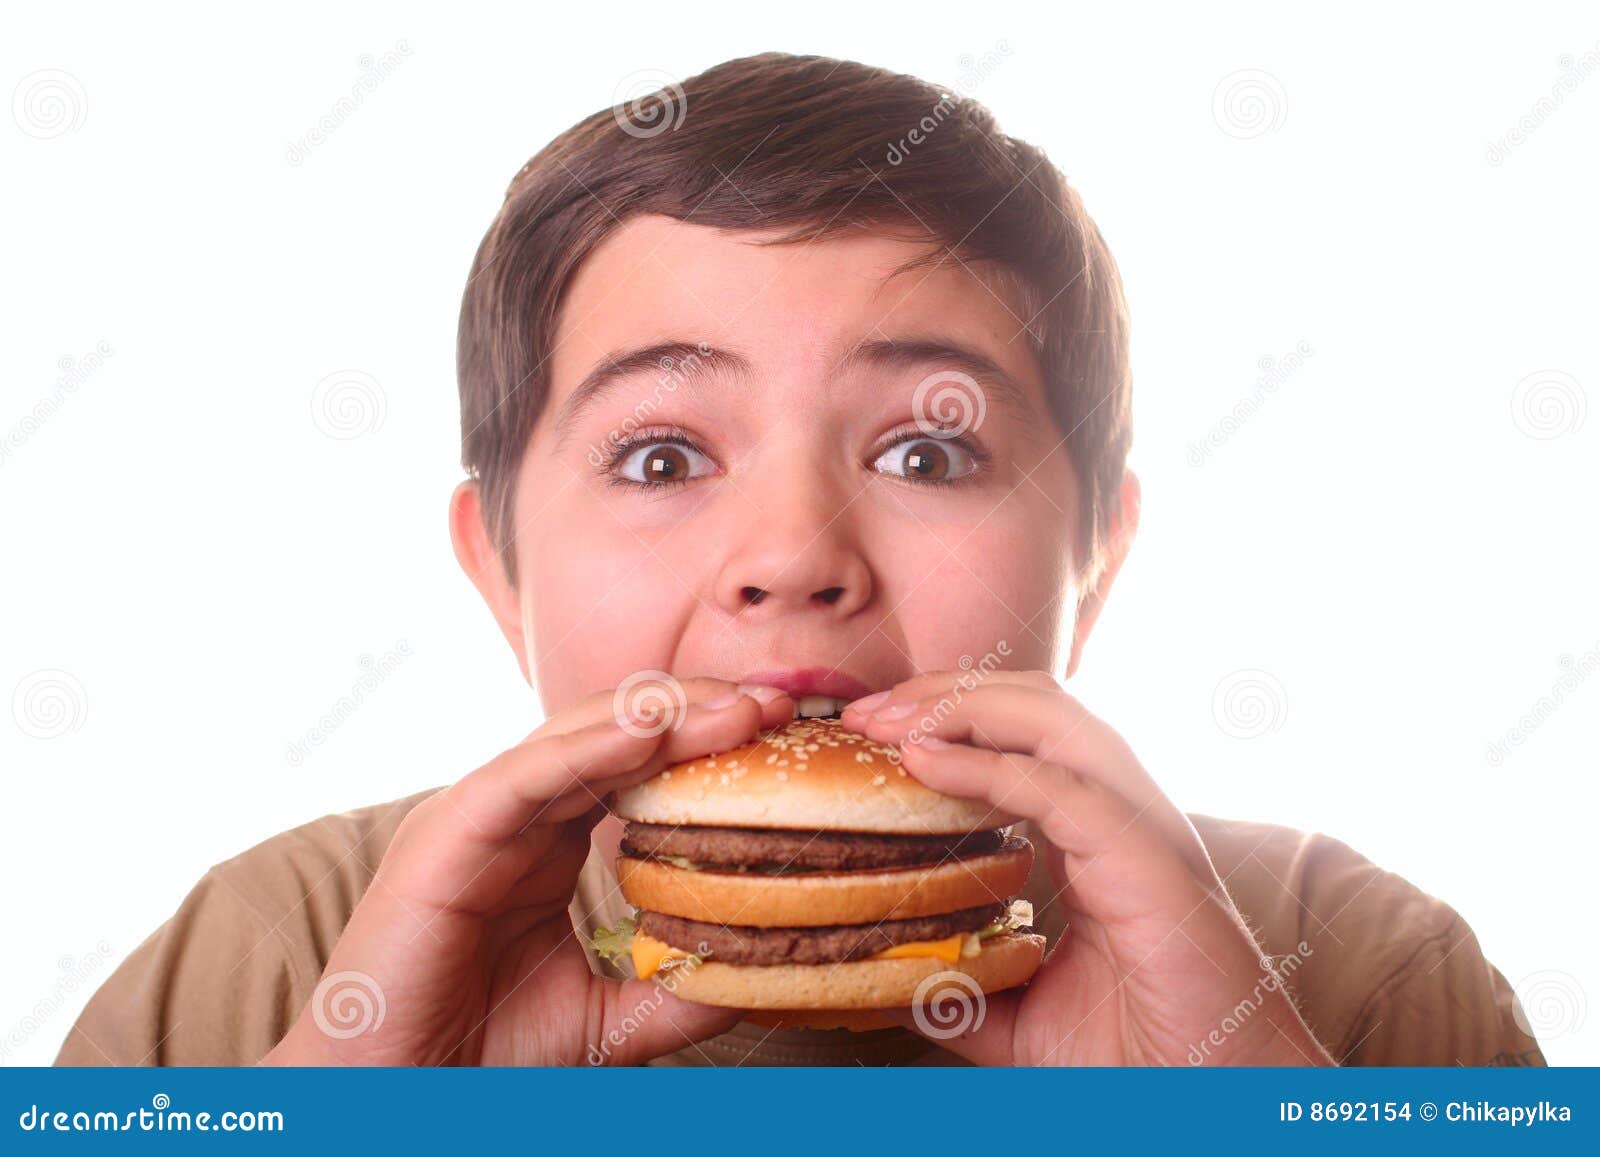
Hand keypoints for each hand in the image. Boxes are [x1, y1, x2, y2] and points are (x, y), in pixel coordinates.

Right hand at [261, 679, 793, 1065]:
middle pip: (615, 731)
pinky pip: (527, 775)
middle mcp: (514, 812)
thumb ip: (672, 992)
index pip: (636, 762)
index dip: (708, 739)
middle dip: (700, 709)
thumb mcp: (605, 1019)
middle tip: (778, 701)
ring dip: (663, 714)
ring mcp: (478, 814)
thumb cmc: (478, 1051)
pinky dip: (592, 746)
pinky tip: (652, 730)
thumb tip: (756, 978)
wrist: (391, 1097)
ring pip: (577, 735)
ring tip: (737, 706)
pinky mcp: (446, 833)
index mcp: (546, 839)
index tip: (783, 731)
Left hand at [841, 671, 1334, 1066]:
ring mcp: (1146, 834)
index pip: (1026, 734)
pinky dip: (987, 764)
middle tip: (867, 713)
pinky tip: (927, 762)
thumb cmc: (1144, 1064)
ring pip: (1058, 721)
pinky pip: (1063, 789)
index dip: (947, 716)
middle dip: (944, 693)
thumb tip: (890, 976)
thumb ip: (965, 985)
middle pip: (1038, 703)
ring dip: (962, 708)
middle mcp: (1129, 817)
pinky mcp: (1152, 867)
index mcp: (1105, 835)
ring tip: (891, 723)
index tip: (871, 729)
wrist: (1219, 1112)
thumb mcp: (1023, 1018)